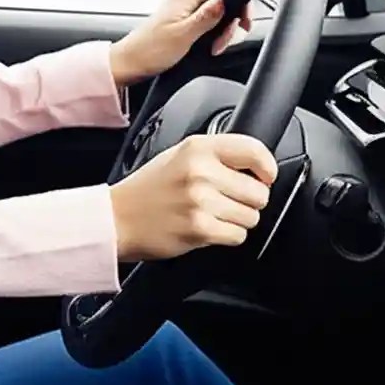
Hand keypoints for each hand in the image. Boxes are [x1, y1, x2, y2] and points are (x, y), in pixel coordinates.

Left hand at [108, 0, 252, 86]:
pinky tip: (208, 46)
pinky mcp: (184, 17)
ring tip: (213, 47)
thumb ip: (207, 17)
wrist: (131, 62)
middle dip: (230, 22)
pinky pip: (208, 20)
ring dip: (222, 31)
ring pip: (219, 12)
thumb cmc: (151, 50)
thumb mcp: (184, 34)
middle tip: (222, 42)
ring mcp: (186, 5)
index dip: (240, 2)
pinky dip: (213, 34)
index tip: (242, 23)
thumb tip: (225, 1)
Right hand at [108, 133, 277, 260]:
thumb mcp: (178, 156)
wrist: (117, 219)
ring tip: (212, 215)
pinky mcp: (199, 228)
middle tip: (226, 202)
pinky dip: (226, 236)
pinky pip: (238, 236)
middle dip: (248, 201)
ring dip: (237, 220)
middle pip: (259, 192)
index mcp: (197, 148)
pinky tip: (206, 229)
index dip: (267, 168)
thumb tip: (256, 168)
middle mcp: (200, 171)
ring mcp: (200, 201)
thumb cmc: (147, 190)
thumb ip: (215, 156)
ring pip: (251, 216)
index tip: (265, 177)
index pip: (254, 151)